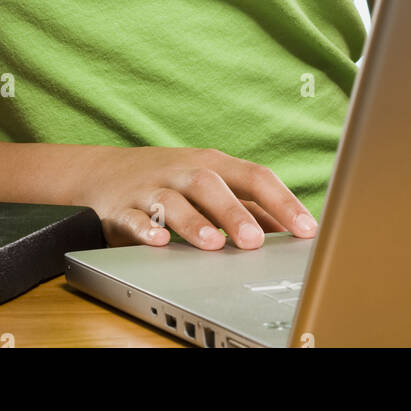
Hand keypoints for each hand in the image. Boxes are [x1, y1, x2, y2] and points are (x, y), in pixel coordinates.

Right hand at [76, 145, 318, 249]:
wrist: (104, 173)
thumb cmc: (173, 182)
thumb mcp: (215, 186)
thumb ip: (252, 208)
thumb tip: (295, 231)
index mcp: (214, 166)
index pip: (254, 177)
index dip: (283, 202)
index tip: (306, 229)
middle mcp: (184, 172)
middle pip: (211, 184)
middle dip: (234, 213)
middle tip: (255, 242)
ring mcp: (152, 189)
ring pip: (173, 201)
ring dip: (193, 222)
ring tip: (212, 245)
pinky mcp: (123, 210)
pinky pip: (134, 219)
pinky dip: (146, 230)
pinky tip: (159, 241)